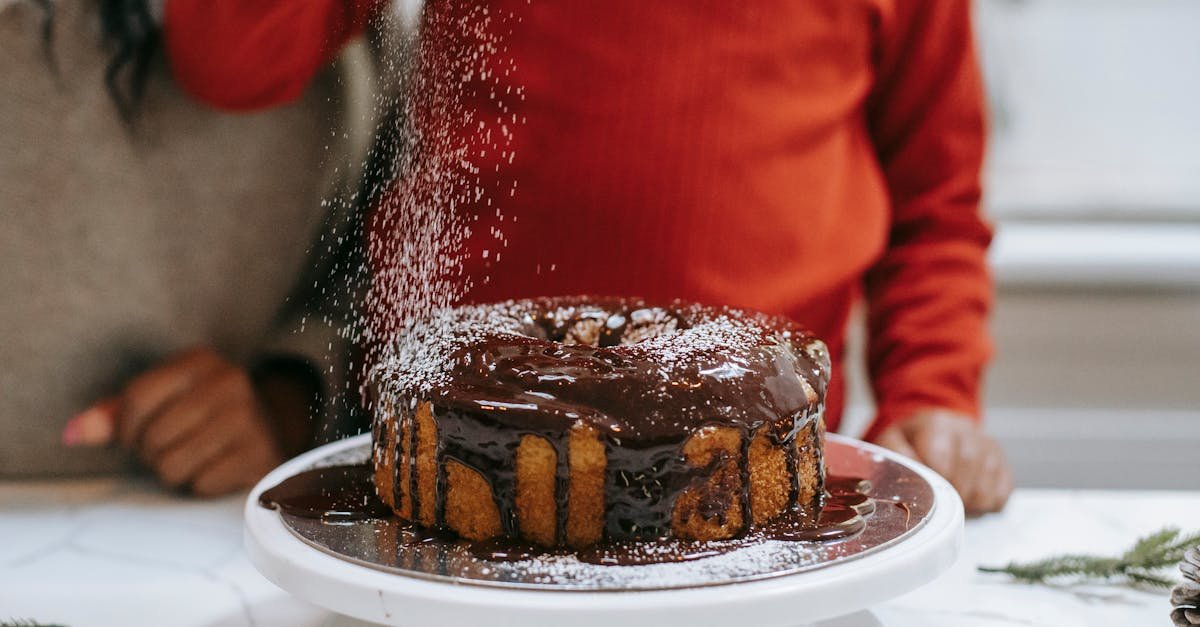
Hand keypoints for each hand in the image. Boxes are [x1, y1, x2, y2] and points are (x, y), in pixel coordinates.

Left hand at [62, 347, 282, 495]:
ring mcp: (247, 418)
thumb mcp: (162, 402)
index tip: (134, 439)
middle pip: (153, 436)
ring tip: (190, 459)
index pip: (136, 399)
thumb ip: (114, 416)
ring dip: (172, 472)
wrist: (270, 429)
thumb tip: (71, 433)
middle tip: (169, 449)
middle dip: (151, 453)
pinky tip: (214, 469)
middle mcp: (228, 382)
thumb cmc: (201, 416)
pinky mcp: (258, 453)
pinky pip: (200, 483)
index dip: (124, 429)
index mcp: (200, 361)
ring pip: (172, 464)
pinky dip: (200, 484)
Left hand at [872, 410, 1012, 515]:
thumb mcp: (893, 441)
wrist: (936, 431)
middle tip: (940, 507)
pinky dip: (986, 506)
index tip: (926, 494)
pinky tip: (968, 501)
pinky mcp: (1003, 465)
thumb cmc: (912, 441)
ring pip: (986, 487)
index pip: (941, 456)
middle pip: (968, 469)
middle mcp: (968, 431)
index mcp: (937, 423)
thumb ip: (897, 456)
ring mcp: (989, 448)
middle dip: (952, 495)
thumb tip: (911, 478)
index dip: (934, 480)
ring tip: (953, 505)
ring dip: (969, 504)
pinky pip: (1002, 494)